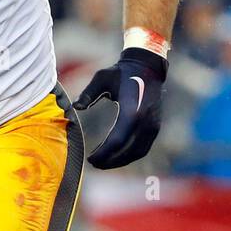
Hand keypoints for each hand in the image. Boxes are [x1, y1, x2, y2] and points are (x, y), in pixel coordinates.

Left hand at [74, 47, 166, 169]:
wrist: (147, 66)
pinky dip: (130, 156)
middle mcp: (145, 121)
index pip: (117, 140)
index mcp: (132, 111)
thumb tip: (75, 107)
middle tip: (94, 164)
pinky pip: (143, 148)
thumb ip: (88, 93)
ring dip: (121, 161)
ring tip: (103, 163)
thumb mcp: (102, 78)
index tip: (89, 158)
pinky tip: (116, 156)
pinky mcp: (155, 126)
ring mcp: (153, 125)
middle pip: (127, 151)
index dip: (103, 153)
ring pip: (137, 152)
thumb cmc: (121, 72)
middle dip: (110, 161)